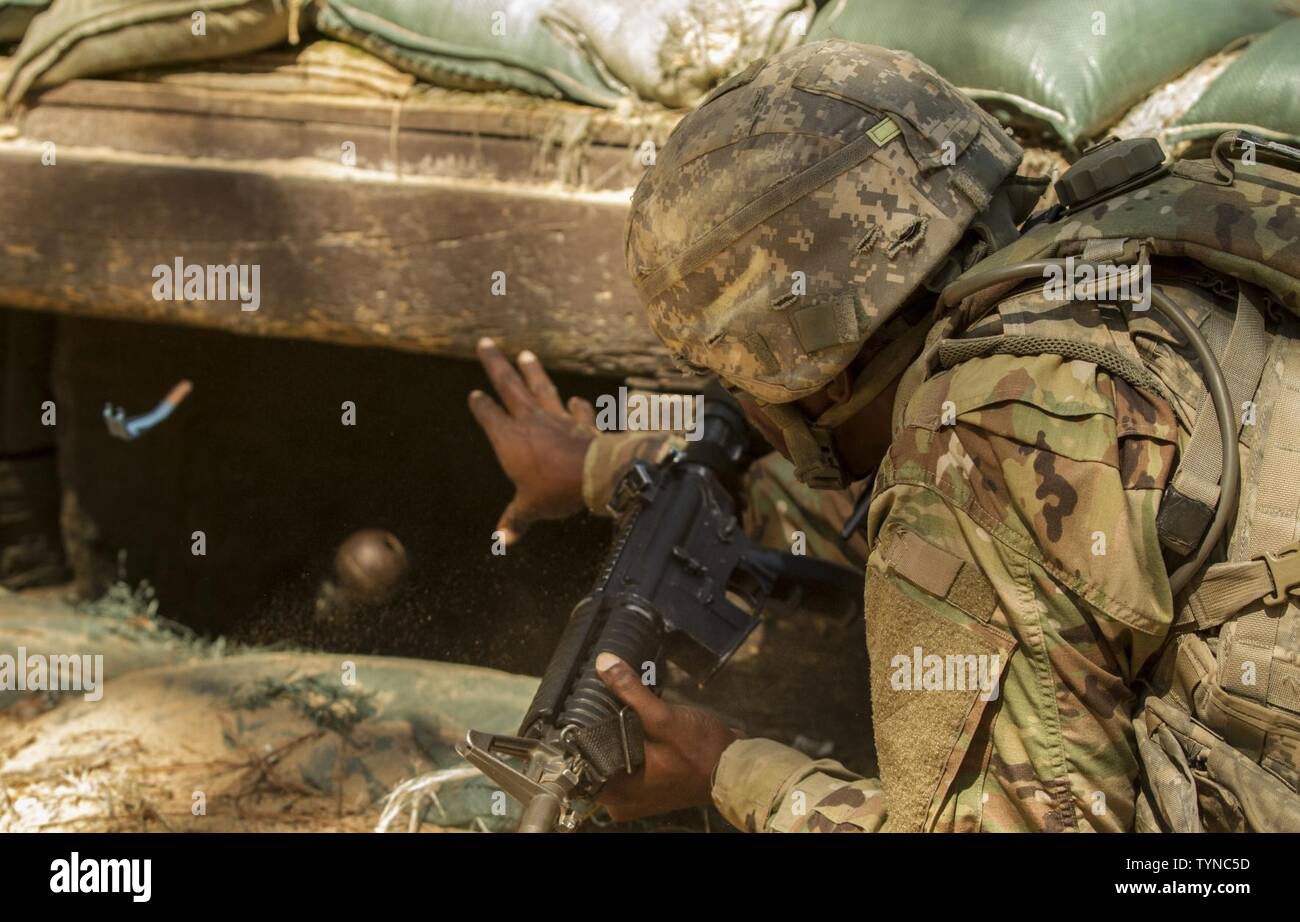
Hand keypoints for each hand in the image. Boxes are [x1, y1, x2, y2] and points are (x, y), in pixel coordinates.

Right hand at [468, 338, 596, 544]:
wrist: (597, 475)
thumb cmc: (556, 491)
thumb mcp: (530, 508)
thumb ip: (515, 521)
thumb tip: (501, 542)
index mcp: (509, 438)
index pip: (488, 415)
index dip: (480, 405)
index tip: (474, 394)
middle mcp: (531, 421)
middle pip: (509, 385)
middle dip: (495, 364)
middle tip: (485, 342)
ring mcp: (558, 418)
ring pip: (542, 388)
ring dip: (533, 372)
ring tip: (525, 354)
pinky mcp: (582, 423)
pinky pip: (579, 411)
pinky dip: (578, 406)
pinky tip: (577, 400)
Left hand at [594, 653, 739, 820]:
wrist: (734, 769)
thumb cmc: (702, 752)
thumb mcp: (664, 718)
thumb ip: (630, 692)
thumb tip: (604, 664)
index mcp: (616, 790)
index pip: (578, 759)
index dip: (579, 728)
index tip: (583, 703)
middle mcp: (620, 800)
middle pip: (593, 757)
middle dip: (600, 727)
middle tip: (605, 698)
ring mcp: (634, 796)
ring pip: (610, 758)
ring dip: (615, 733)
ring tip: (620, 707)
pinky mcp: (647, 787)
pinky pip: (626, 762)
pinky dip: (630, 743)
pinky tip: (637, 723)